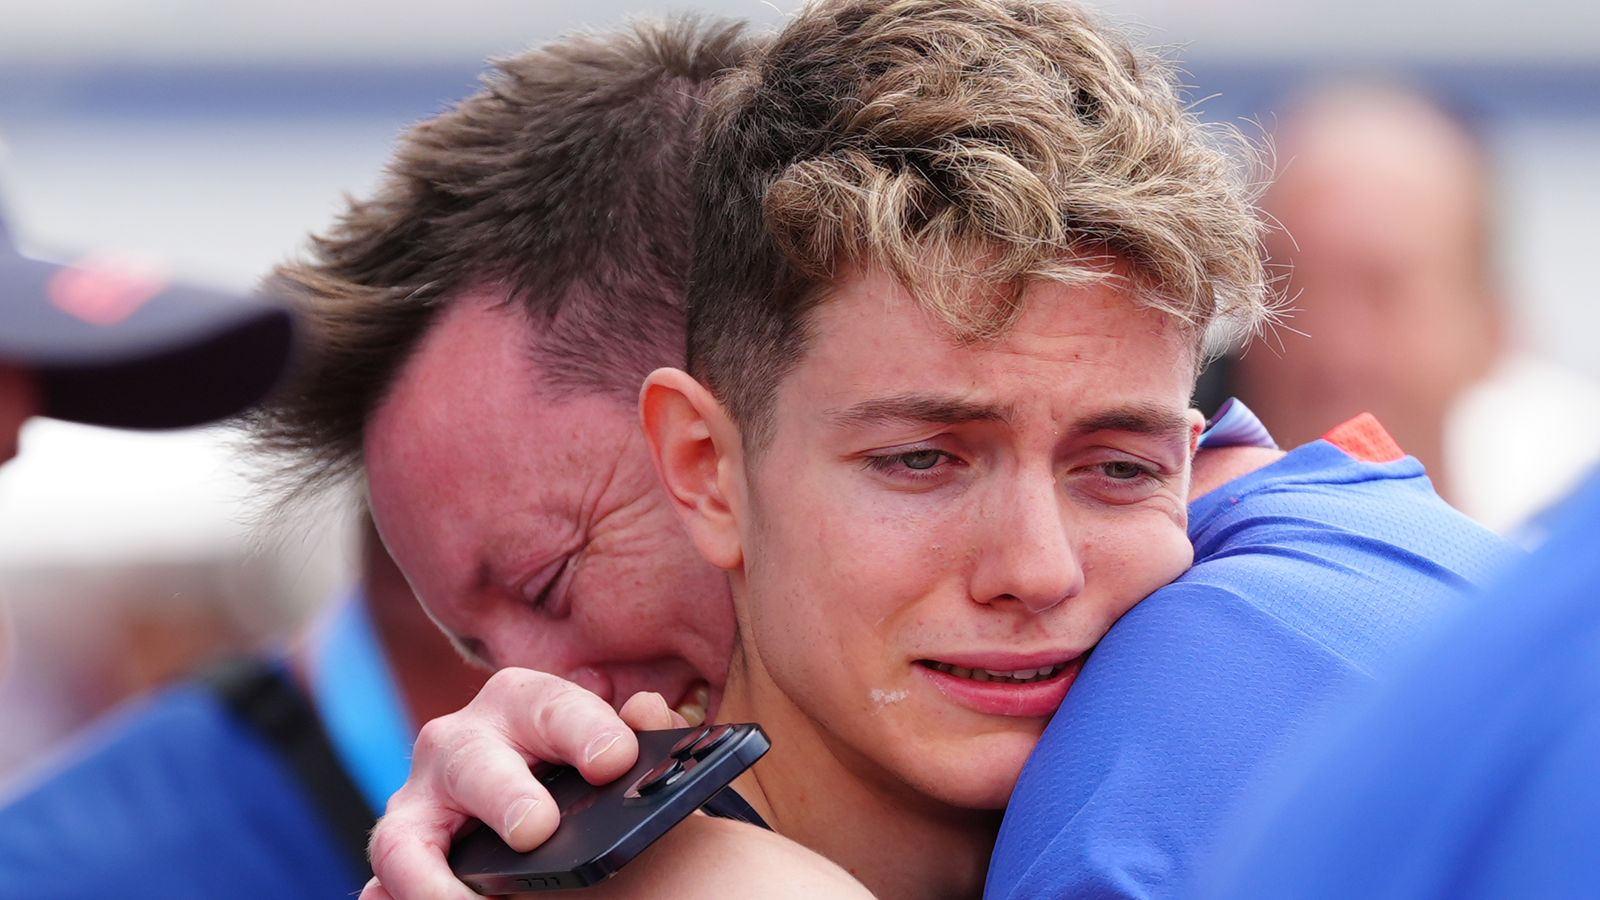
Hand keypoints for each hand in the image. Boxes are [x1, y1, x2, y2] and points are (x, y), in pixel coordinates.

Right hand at [361, 669, 684, 899]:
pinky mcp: (402, 848)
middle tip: (536, 829)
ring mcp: (421, 798)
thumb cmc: (585, 774)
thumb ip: (640, 734)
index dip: (585, 729)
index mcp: (523, 704)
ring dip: (432, 873)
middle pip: (470, 759)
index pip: (550, 704)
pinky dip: (399, 897)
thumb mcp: (615, 752)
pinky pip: (388, 879)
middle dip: (505, 794)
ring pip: (406, 833)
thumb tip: (649, 712)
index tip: (614, 761)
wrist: (539, 809)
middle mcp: (461, 742)